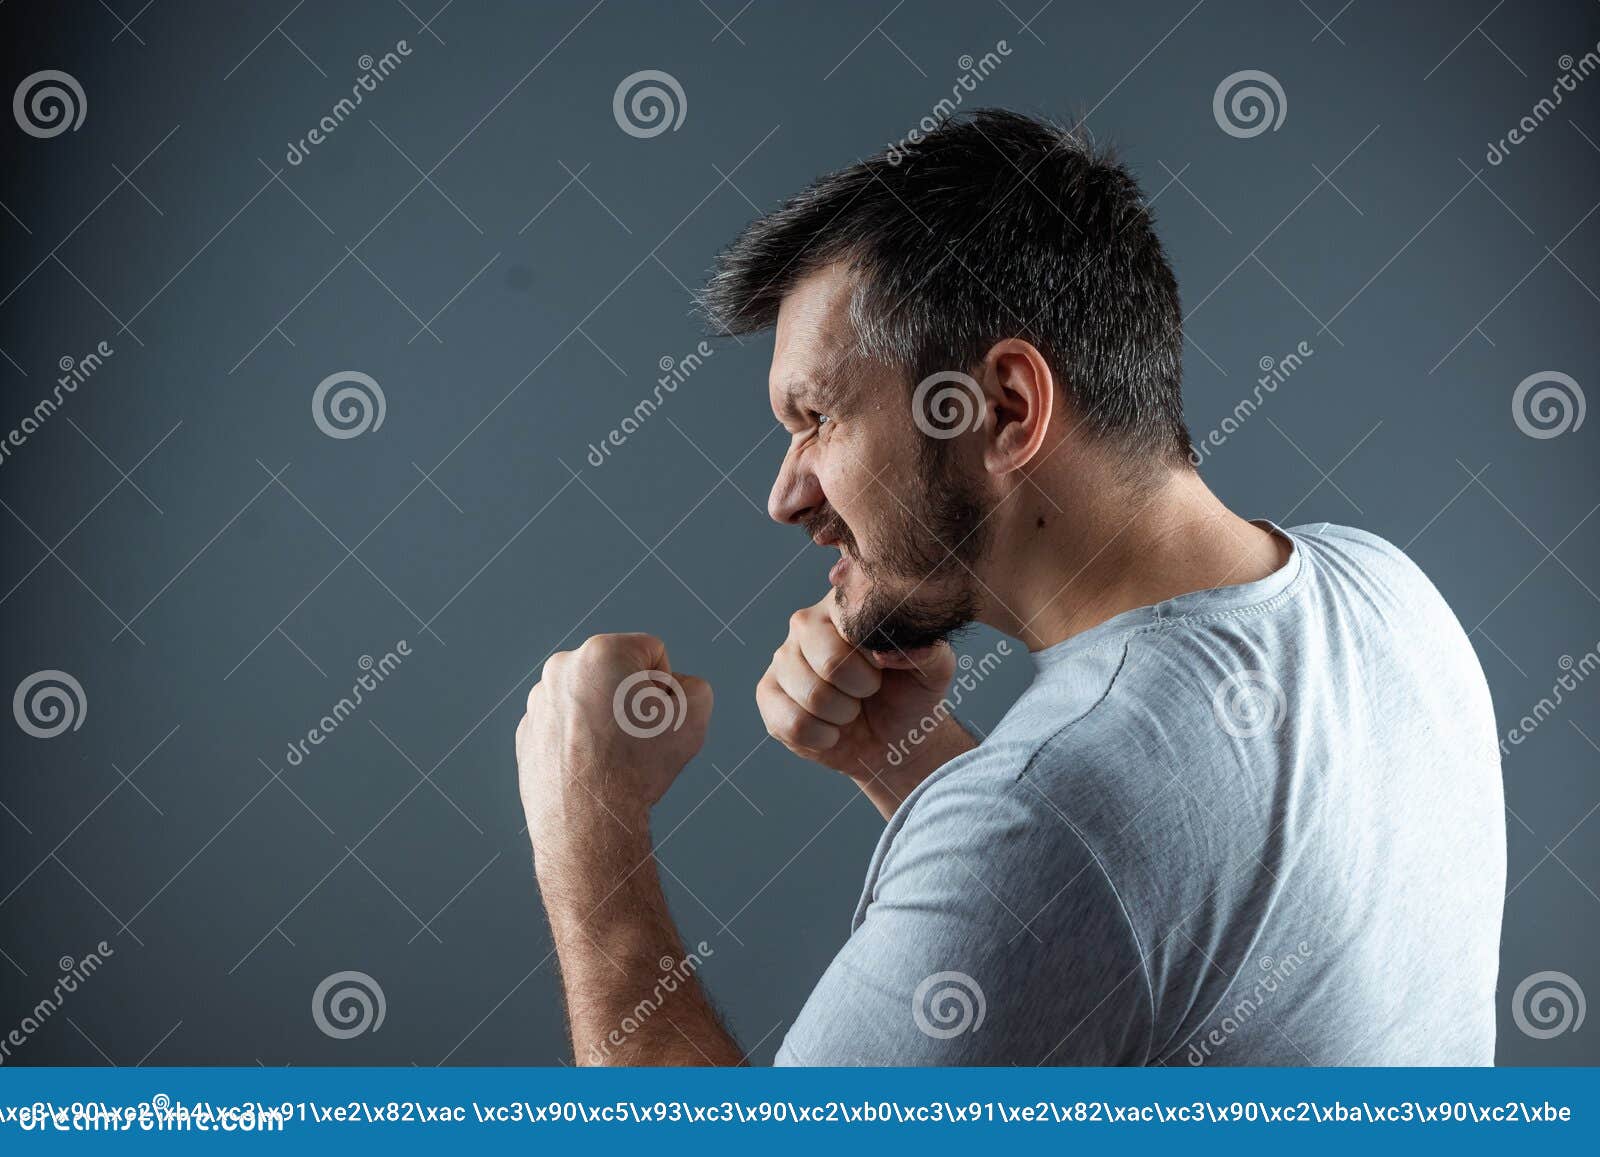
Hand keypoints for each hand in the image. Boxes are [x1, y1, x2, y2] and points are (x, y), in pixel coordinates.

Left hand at [517, 633, 711, 861]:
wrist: (589, 820)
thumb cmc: (639, 766)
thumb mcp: (693, 716)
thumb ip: (694, 686)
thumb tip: (674, 688)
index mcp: (602, 651)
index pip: (652, 653)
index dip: (666, 688)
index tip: (657, 719)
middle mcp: (562, 666)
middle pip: (617, 672)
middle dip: (632, 698)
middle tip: (637, 738)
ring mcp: (539, 699)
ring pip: (589, 697)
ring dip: (605, 717)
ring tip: (612, 755)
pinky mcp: (528, 729)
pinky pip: (565, 723)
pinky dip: (580, 738)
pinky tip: (590, 765)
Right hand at [756, 593, 971, 813]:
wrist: (892, 738)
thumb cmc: (911, 693)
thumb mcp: (934, 669)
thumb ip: (926, 650)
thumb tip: (887, 651)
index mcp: (845, 604)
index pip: (852, 623)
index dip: (875, 659)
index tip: (885, 669)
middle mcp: (807, 623)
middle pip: (829, 662)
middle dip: (861, 689)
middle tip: (869, 691)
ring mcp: (782, 658)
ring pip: (811, 696)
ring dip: (843, 716)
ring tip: (851, 709)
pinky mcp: (767, 693)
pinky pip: (791, 723)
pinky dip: (822, 737)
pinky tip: (831, 730)